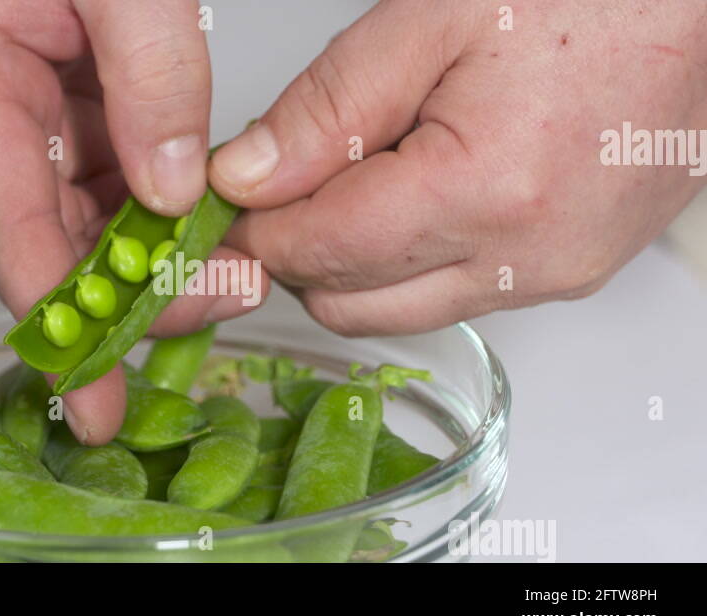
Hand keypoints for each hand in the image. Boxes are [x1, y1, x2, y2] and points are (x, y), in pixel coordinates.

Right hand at [0, 0, 266, 442]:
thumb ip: (152, 77)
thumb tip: (174, 190)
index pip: (8, 229)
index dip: (59, 323)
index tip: (97, 394)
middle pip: (38, 245)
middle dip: (117, 301)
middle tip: (209, 317)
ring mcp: (10, 121)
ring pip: (69, 228)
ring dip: (139, 268)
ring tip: (219, 285)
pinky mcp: (53, 117)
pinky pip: (95, 191)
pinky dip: (145, 224)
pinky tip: (197, 237)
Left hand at [209, 0, 706, 334]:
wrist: (698, 4)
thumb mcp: (427, 24)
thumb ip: (325, 110)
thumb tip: (246, 179)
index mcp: (486, 191)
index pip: (324, 253)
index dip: (259, 231)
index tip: (230, 201)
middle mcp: (528, 258)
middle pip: (352, 304)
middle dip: (300, 254)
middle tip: (285, 186)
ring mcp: (557, 276)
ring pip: (400, 311)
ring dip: (355, 263)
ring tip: (357, 180)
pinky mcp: (573, 275)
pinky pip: (456, 297)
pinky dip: (412, 261)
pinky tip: (417, 194)